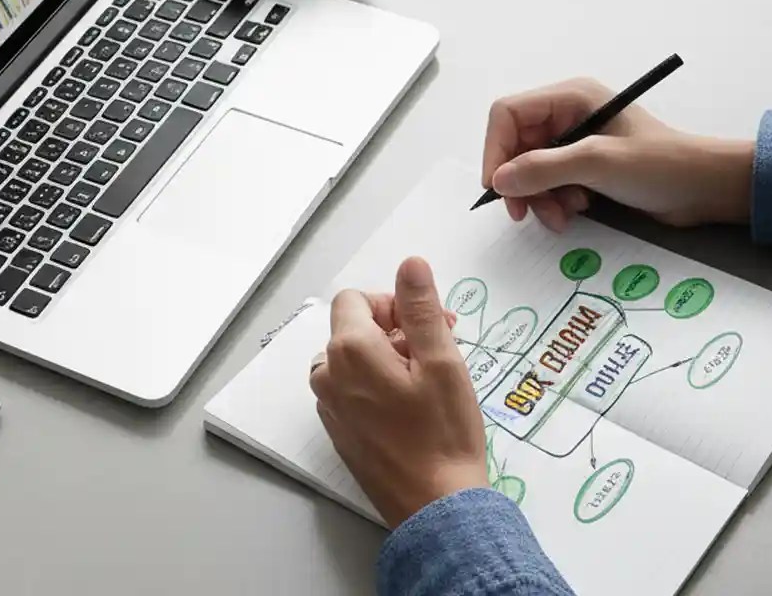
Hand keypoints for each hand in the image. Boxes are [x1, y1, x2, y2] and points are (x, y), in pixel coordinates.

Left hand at [309, 257, 487, 527]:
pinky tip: (413, 405)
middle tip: (442, 347)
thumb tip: (410, 264)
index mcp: (349, 351)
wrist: (435, 508)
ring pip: (354, 359)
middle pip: (354, 327)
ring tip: (429, 379)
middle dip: (396, 328)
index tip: (427, 325)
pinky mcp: (338, 430)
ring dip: (388, 356)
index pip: (356, 299)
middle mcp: (328, 375)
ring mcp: (329, 406)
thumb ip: (422, 308)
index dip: (393, 303)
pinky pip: (352, 388)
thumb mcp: (442, 362)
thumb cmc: (443, 435)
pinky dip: (378, 383)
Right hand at [481, 78, 755, 230]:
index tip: (498, 187)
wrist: (705, 188)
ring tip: (561, 216)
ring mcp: (574, 142)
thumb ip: (543, 169)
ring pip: (529, 170)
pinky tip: (574, 212)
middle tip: (523, 213)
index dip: (496, 150)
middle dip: (519, 181)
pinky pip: (548, 183)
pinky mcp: (583, 167)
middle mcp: (567, 115)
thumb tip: (498, 181)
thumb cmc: (660, 165)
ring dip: (538, 197)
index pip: (508, 114)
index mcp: (570, 97)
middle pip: (514, 145)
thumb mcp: (598, 163)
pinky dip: (553, 201)